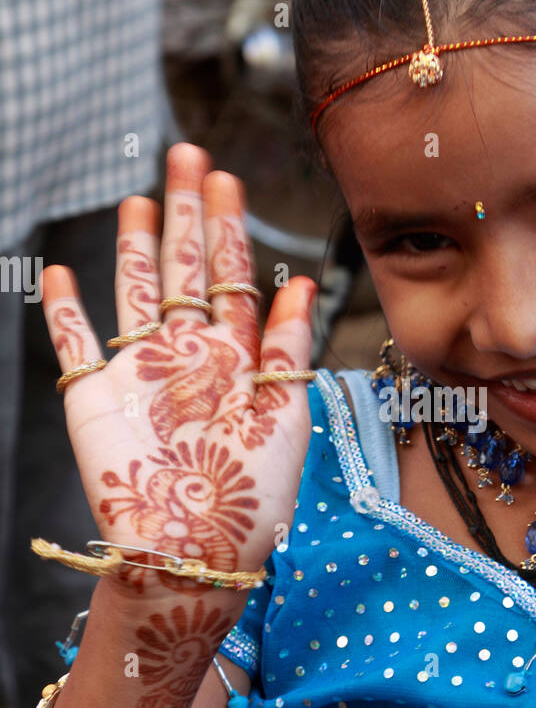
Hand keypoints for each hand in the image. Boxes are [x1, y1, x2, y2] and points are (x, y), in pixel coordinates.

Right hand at [40, 143, 316, 598]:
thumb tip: (302, 281)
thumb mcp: (284, 415)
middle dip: (186, 215)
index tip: (226, 178)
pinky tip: (61, 273)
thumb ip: (287, 348)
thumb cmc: (250, 494)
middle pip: (183, 270)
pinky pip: (74, 346)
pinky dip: (63, 310)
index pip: (230, 278)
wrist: (193, 551)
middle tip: (186, 156)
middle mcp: (187, 357)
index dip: (228, 228)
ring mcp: (140, 374)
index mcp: (236, 358)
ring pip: (134, 295)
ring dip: (135, 247)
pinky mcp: (95, 399)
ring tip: (141, 199)